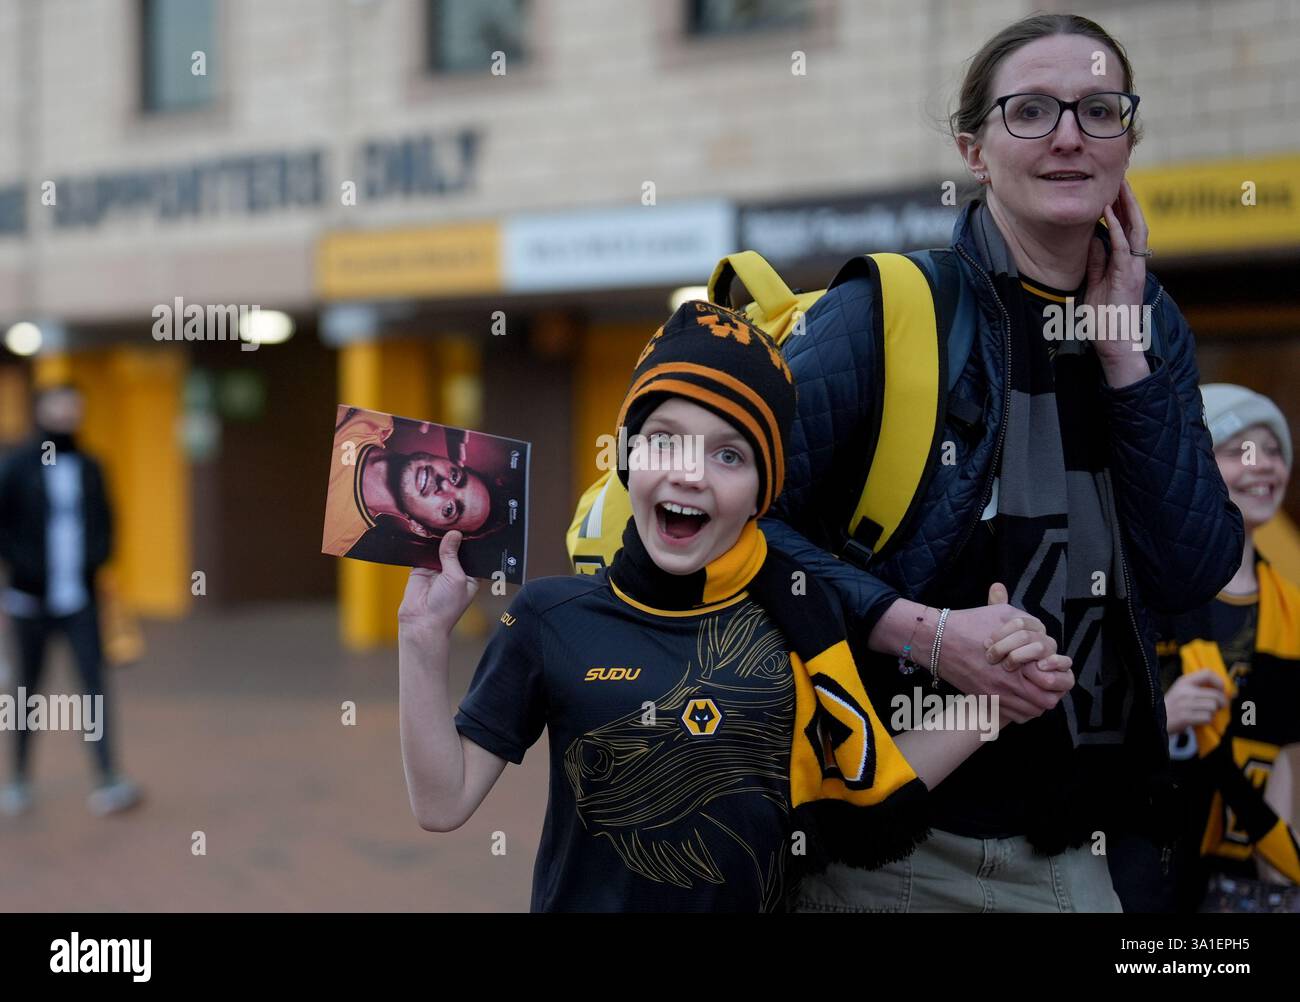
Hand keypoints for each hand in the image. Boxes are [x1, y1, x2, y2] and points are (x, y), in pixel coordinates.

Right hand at [397, 531, 479, 641]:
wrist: (421, 622)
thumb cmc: (446, 607)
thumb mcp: (456, 577)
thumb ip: (452, 555)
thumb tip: (453, 534)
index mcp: (470, 574)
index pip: (472, 553)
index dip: (471, 540)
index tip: (472, 523)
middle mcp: (454, 570)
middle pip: (455, 547)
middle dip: (454, 536)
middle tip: (454, 517)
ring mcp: (437, 569)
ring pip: (438, 548)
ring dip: (437, 538)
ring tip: (439, 520)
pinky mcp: (421, 568)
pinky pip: (422, 552)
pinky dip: (422, 543)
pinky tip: (423, 530)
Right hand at [937, 583, 1073, 721]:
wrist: (937, 639)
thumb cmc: (968, 624)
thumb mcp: (1002, 613)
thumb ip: (1027, 622)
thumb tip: (1041, 631)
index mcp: (1016, 663)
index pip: (1051, 681)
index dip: (1057, 676)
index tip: (1050, 667)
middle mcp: (1007, 685)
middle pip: (1045, 702)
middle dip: (1050, 692)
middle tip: (1047, 681)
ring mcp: (994, 696)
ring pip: (1031, 712)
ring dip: (1037, 702)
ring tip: (1035, 689)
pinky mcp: (984, 700)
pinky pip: (1013, 716)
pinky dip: (1022, 711)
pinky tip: (1019, 697)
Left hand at [1084, 178, 1151, 383]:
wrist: (1116, 344)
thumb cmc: (1105, 319)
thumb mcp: (1095, 285)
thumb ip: (1096, 264)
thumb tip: (1093, 241)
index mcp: (1127, 263)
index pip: (1127, 229)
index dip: (1121, 208)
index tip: (1112, 188)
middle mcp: (1134, 262)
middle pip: (1135, 223)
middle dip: (1128, 200)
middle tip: (1120, 176)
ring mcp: (1134, 269)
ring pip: (1136, 230)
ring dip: (1128, 207)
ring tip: (1120, 186)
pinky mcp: (1129, 277)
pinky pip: (1125, 249)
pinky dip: (1119, 230)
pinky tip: (1112, 214)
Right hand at [1164, 668, 1228, 734]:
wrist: (1156, 718)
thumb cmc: (1173, 706)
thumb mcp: (1181, 690)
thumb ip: (1198, 687)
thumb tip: (1223, 690)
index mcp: (1184, 681)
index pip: (1208, 674)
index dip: (1220, 682)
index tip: (1221, 690)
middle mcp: (1185, 691)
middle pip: (1215, 695)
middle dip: (1221, 703)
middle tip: (1219, 707)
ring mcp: (1185, 704)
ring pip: (1213, 707)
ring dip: (1213, 713)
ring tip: (1205, 713)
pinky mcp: (1185, 717)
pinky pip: (1207, 718)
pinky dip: (1207, 721)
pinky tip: (1200, 720)